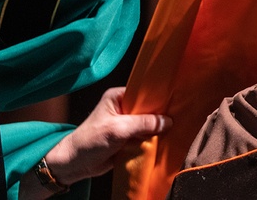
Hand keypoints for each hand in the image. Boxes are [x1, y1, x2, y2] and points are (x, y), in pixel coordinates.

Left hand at [41, 87, 170, 186]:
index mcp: (118, 97)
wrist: (75, 164)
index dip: (159, 97)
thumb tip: (169, 122)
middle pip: (150, 109)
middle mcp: (124, 108)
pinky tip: (166, 141)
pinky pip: (146, 137)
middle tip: (180, 117)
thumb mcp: (118, 129)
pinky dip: (154, 141)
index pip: (144, 92)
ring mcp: (127, 124)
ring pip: (150, 124)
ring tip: (177, 130)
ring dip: (158, 130)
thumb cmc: (90, 141)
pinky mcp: (129, 139)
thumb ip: (143, 123)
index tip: (176, 100)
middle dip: (161, 115)